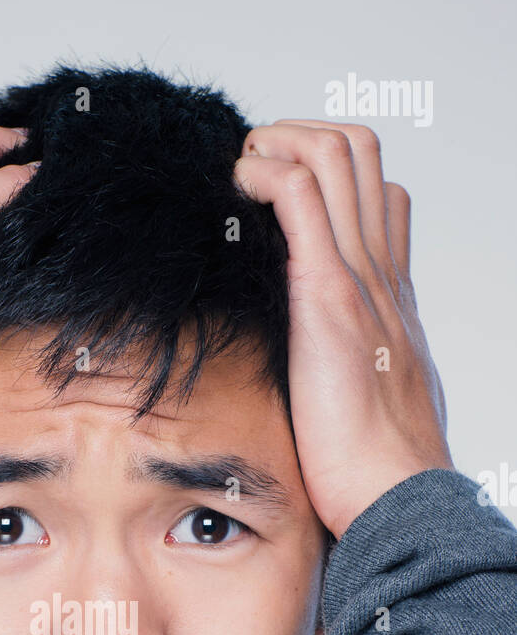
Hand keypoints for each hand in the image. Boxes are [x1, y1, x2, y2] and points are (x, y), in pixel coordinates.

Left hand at [233, 120, 450, 539]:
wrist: (395, 498)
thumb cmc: (374, 473)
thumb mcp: (365, 407)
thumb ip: (346, 376)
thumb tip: (316, 385)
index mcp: (390, 300)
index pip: (380, 201)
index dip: (331, 175)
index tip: (279, 192)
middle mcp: (382, 276)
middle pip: (362, 156)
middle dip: (300, 137)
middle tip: (253, 166)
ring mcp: (360, 279)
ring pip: (337, 155)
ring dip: (280, 141)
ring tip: (241, 170)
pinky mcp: (328, 295)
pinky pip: (301, 194)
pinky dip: (266, 170)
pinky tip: (239, 187)